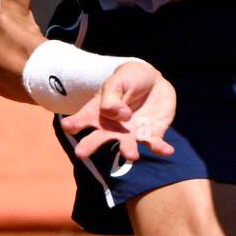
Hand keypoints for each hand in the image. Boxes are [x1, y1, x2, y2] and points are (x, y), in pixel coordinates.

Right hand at [59, 60, 176, 162]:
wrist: (153, 81)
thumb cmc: (128, 80)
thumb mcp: (118, 81)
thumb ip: (112, 97)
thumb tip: (119, 115)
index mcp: (98, 114)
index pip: (80, 121)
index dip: (73, 124)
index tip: (68, 126)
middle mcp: (111, 129)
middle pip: (98, 139)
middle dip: (89, 146)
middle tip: (81, 153)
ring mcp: (131, 134)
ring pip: (127, 146)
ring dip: (128, 151)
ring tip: (131, 155)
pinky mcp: (151, 135)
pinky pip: (155, 144)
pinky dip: (161, 148)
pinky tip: (167, 150)